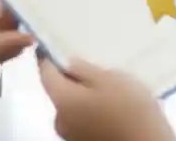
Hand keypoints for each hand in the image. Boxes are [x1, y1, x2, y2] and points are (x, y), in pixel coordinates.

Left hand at [39, 58, 174, 140]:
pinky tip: (111, 105)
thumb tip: (67, 63)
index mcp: (62, 100)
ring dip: (84, 94)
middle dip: (72, 77)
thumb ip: (84, 69)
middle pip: (59, 91)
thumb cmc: (130, 111)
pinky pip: (82, 119)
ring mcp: (71, 135)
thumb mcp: (111, 80)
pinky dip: (91, 109)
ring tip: (107, 85)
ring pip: (72, 106)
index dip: (49, 57)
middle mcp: (59, 120)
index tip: (55, 43)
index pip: (45, 73)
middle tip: (92, 64)